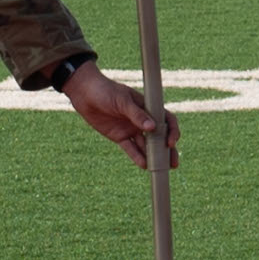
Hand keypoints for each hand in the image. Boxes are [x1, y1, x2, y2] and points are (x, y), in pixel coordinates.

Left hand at [61, 62, 178, 168]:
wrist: (85, 93)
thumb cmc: (106, 90)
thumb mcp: (122, 100)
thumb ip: (137, 115)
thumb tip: (152, 128)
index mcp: (148, 107)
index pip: (166, 120)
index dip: (172, 131)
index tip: (170, 143)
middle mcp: (142, 120)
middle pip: (160, 137)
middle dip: (167, 150)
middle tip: (173, 164)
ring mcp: (131, 129)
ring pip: (146, 145)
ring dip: (153, 156)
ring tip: (158, 168)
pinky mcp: (119, 137)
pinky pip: (131, 148)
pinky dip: (137, 156)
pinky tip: (143, 165)